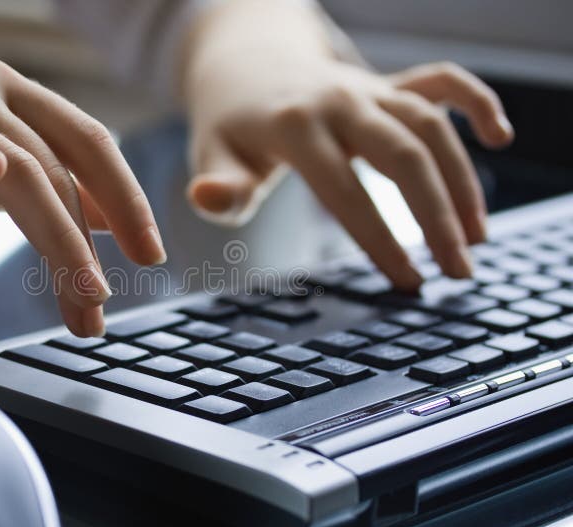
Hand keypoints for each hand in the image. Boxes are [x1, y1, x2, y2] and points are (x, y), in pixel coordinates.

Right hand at [0, 58, 165, 335]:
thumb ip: (43, 192)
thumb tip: (108, 216)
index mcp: (9, 93)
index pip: (88, 142)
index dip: (126, 197)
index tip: (149, 251)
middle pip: (61, 163)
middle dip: (95, 239)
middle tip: (107, 300)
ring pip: (20, 171)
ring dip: (58, 243)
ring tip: (79, 301)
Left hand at [182, 0, 512, 289]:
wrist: (249, 65)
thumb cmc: (232, 124)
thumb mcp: (212, 155)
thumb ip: (220, 185)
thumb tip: (206, 196)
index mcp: (294, 127)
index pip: (345, 191)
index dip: (381, 239)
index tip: (409, 283)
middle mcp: (339, 101)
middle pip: (403, 155)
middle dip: (436, 216)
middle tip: (459, 272)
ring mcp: (366, 88)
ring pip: (430, 125)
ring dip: (461, 180)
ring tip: (476, 237)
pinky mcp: (385, 83)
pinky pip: (441, 81)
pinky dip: (476, 101)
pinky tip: (499, 137)